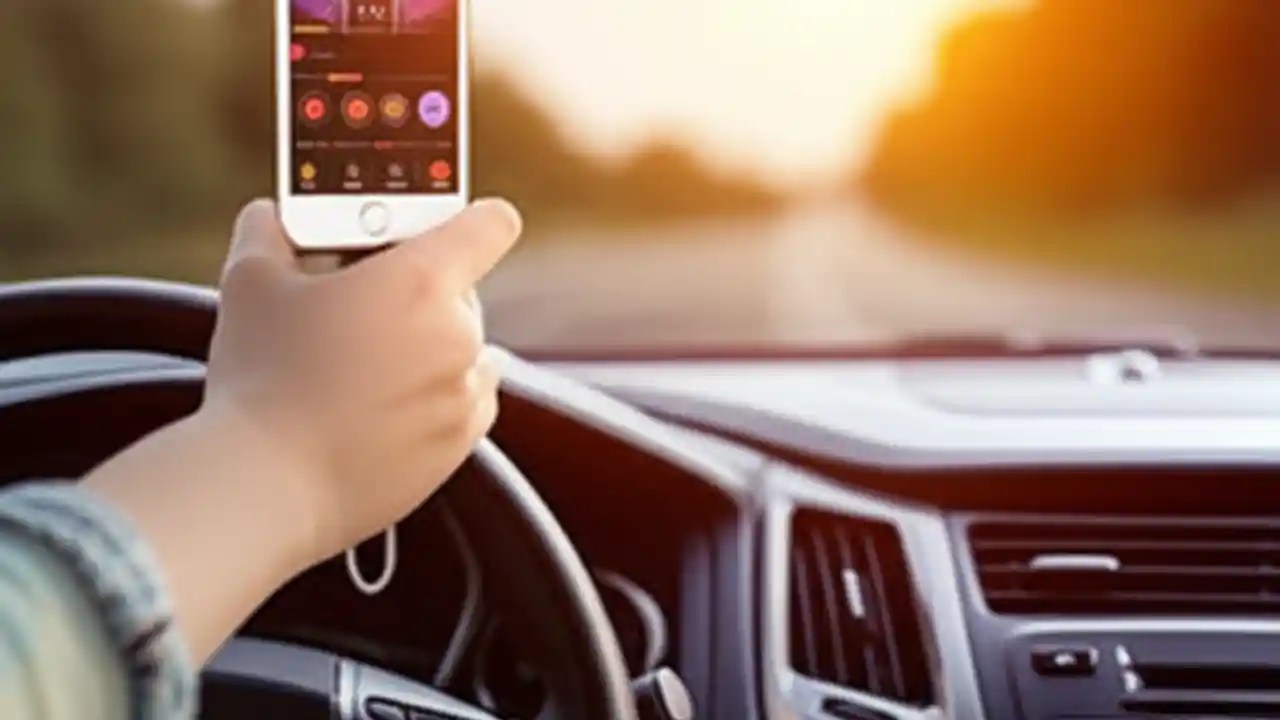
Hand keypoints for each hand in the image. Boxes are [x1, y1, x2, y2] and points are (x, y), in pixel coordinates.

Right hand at [205, 198, 521, 566]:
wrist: (264, 484)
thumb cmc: (261, 380)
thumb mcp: (250, 282)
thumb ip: (270, 231)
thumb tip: (270, 216)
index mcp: (421, 281)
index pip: (490, 225)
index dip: (474, 218)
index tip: (451, 224)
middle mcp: (458, 335)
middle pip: (463, 290)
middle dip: (419, 292)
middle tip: (361, 303)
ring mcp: (464, 393)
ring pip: (464, 348)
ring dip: (429, 346)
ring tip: (363, 359)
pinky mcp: (460, 444)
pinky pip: (464, 401)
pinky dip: (435, 396)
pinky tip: (380, 400)